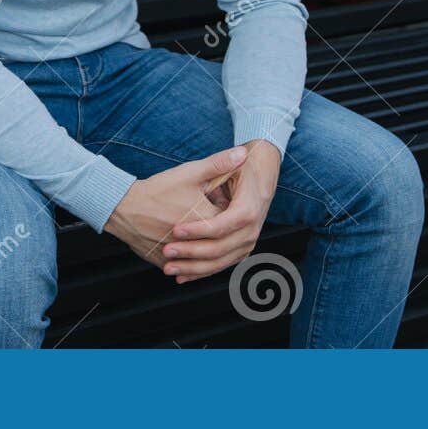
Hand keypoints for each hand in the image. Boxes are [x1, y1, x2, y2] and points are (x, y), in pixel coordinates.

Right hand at [106, 145, 246, 266]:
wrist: (124, 208)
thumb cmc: (158, 190)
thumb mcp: (190, 173)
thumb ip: (218, 164)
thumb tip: (243, 153)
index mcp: (209, 222)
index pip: (230, 221)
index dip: (227, 209)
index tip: (219, 199)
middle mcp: (197, 245)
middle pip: (218, 240)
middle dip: (218, 229)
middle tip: (208, 215)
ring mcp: (180, 257)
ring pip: (202, 259)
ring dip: (206, 250)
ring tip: (201, 236)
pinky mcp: (165, 263)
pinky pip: (183, 267)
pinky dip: (187, 261)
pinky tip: (186, 250)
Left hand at [162, 139, 281, 283]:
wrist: (261, 178)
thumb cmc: (243, 170)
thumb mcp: (231, 165)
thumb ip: (225, 163)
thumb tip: (240, 152)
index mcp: (247, 211)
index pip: (220, 227)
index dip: (197, 230)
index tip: (175, 230)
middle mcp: (250, 232)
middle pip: (218, 250)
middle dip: (190, 253)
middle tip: (167, 251)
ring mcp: (246, 243)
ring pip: (218, 262)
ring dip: (193, 268)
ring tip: (169, 268)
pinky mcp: (240, 250)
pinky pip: (220, 265)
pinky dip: (200, 272)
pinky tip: (182, 275)